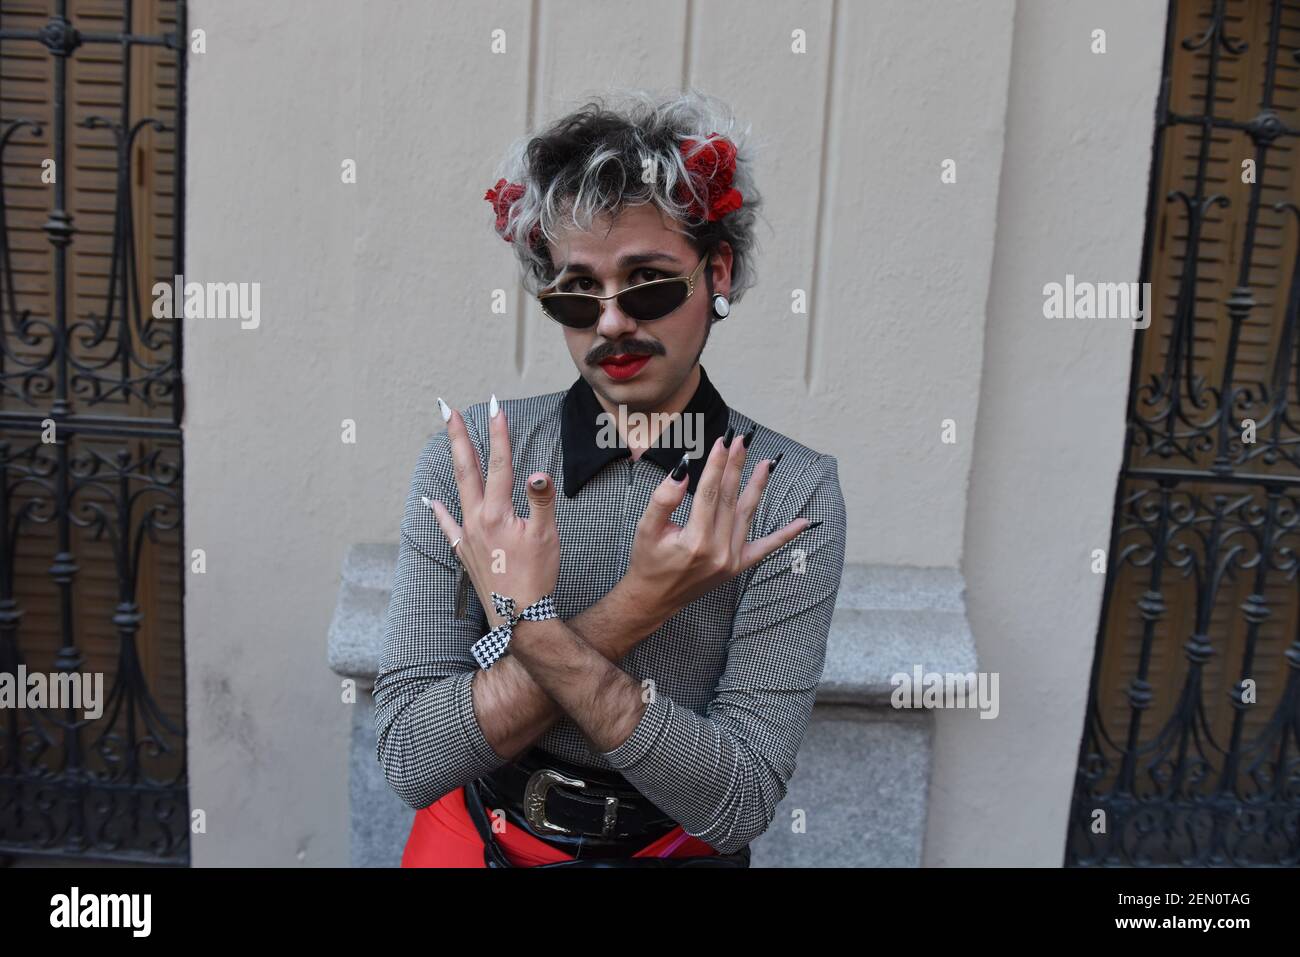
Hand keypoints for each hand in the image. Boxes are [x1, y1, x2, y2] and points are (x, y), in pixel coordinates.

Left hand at [426, 402, 558, 626]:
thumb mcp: (546, 537)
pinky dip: (438, 511)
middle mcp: (476, 520)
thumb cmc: (536, 577)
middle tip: (448, 409)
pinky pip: (448, 526)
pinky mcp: (466, 552)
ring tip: (449, 439)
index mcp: (496, 513)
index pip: (498, 464)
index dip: (498, 434)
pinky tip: (431, 502)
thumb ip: (541, 501)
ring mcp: (467, 536)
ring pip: (458, 490)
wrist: (517, 618)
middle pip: (466, 469)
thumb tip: (537, 473)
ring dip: (456, 462)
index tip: (495, 407)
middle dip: (459, 436)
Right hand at [624, 430, 809, 620]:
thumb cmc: (648, 561)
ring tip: (766, 463)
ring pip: (747, 514)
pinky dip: (784, 535)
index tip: (723, 441)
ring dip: (758, 487)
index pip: (709, 493)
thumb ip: (664, 499)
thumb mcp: (646, 529)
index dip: (717, 465)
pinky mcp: (738, 567)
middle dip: (736, 466)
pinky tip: (802, 522)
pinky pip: (765, 548)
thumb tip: (683, 471)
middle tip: (742, 440)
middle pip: (730, 498)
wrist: (654, 598)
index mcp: (694, 540)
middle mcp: (718, 550)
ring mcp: (731, 560)